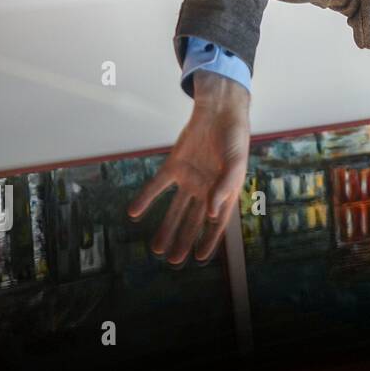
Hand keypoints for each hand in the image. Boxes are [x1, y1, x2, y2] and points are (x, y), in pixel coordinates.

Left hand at [127, 72, 250, 265]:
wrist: (219, 111)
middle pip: (192, 220)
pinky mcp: (174, 166)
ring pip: (175, 208)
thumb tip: (210, 215)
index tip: (200, 258)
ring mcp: (189, 178)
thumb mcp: (235, 163)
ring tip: (156, 248)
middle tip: (173, 260)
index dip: (209, 240)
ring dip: (165, 226)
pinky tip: (134, 213)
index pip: (216, 222)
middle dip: (183, 240)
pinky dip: (146, 199)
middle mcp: (206, 188)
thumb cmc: (234, 137)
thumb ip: (223, 188)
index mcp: (225, 191)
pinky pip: (157, 186)